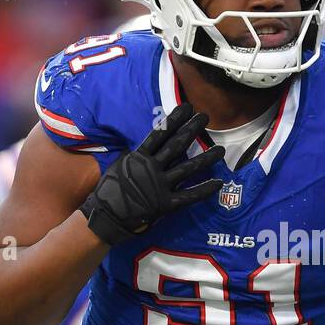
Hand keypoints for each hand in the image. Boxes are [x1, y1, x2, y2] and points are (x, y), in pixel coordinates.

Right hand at [79, 104, 222, 244]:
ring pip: (188, 168)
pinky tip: (218, 182)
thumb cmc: (109, 192)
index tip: (187, 107)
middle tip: (205, 117)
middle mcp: (151, 168)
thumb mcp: (118, 166)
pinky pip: (189, 196)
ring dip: (206, 158)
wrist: (104, 217)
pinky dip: (204, 189)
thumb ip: (133, 157)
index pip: (160, 133)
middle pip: (176, 145)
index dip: (174, 119)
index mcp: (139, 157)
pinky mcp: (165, 204)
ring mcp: (159, 186)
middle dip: (192, 129)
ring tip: (221, 150)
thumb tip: (140, 147)